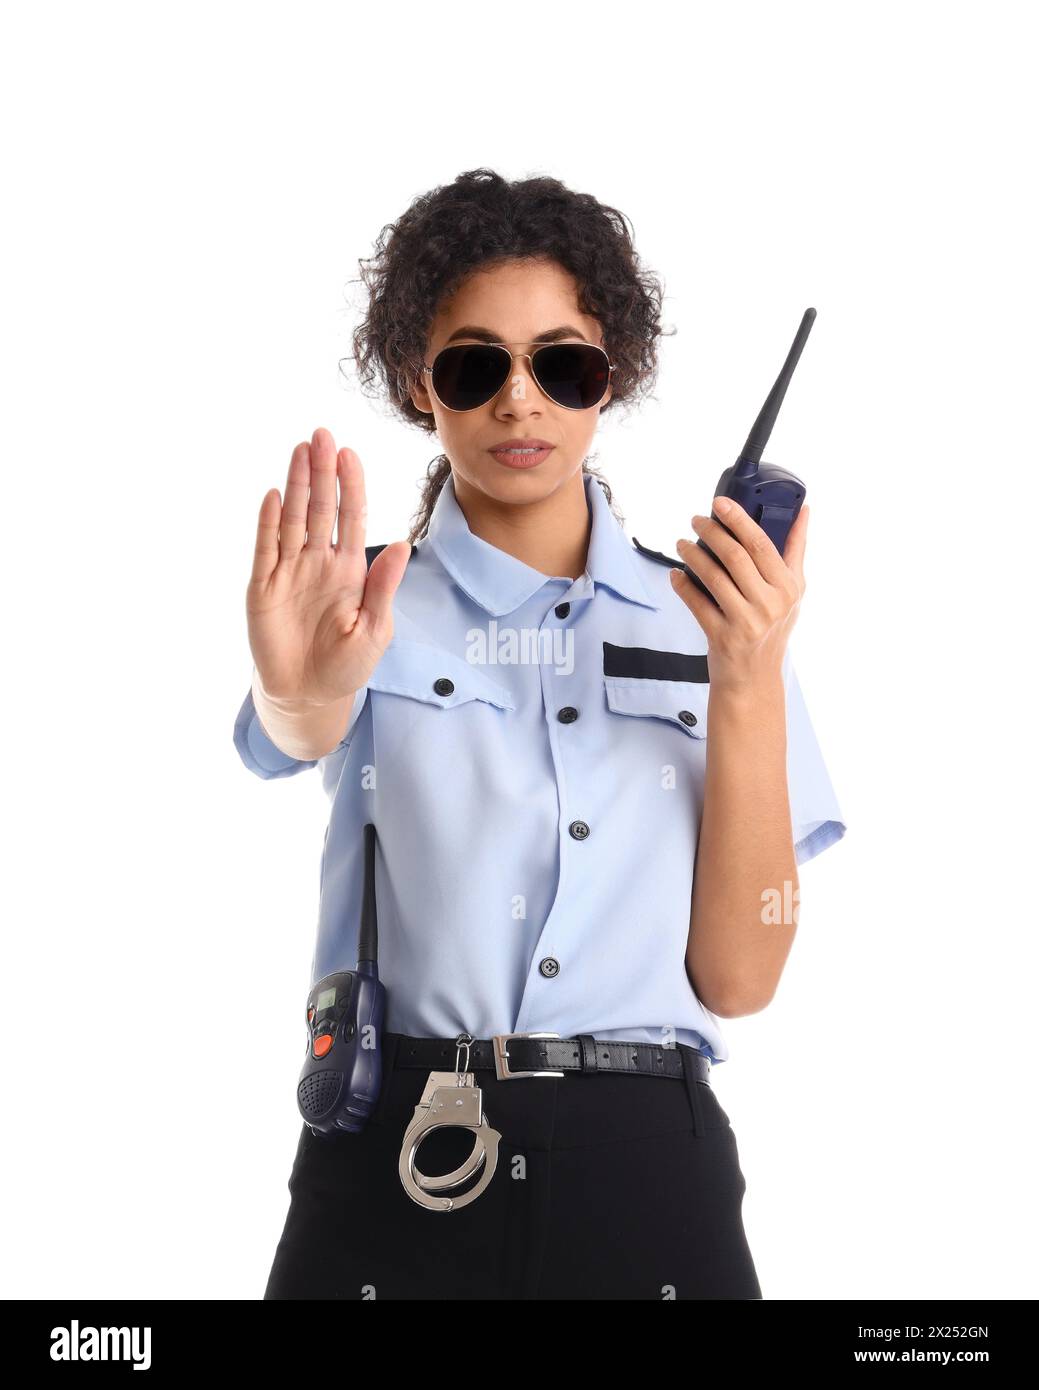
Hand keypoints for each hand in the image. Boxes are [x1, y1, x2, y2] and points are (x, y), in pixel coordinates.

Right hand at [245, 427, 410, 707]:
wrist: (308, 694)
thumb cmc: (346, 664)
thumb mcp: (374, 629)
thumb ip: (384, 587)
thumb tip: (402, 545)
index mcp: (349, 569)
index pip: (352, 517)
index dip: (351, 485)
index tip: (350, 454)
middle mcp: (318, 562)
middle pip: (321, 508)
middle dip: (322, 472)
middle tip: (323, 435)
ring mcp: (289, 572)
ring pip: (294, 519)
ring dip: (297, 485)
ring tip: (301, 451)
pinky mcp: (264, 588)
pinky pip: (266, 549)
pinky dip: (270, 523)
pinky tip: (275, 495)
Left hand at [670, 496, 807, 693]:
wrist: (755, 677)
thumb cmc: (773, 629)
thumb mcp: (793, 592)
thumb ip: (796, 551)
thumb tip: (804, 511)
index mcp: (787, 587)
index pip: (762, 544)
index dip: (739, 519)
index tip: (720, 502)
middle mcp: (770, 604)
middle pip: (735, 556)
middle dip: (711, 532)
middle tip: (696, 520)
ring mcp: (746, 621)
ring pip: (713, 577)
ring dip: (692, 556)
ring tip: (681, 543)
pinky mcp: (722, 636)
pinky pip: (696, 603)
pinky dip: (682, 585)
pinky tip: (676, 574)